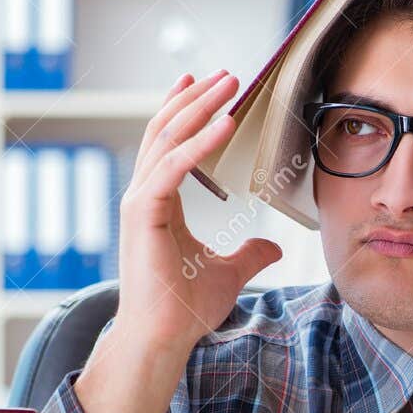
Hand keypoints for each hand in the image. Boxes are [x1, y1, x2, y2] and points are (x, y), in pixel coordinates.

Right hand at [74, 70, 281, 412]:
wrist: (162, 338)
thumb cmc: (183, 309)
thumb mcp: (228, 272)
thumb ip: (249, 254)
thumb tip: (273, 246)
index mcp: (158, 203)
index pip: (168, 144)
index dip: (184, 111)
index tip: (202, 84)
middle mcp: (144, 195)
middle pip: (167, 131)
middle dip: (195, 98)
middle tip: (225, 74)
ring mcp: (140, 202)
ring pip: (167, 138)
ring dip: (199, 107)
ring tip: (227, 85)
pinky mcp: (143, 213)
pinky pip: (172, 166)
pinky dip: (199, 142)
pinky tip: (224, 122)